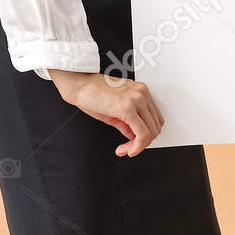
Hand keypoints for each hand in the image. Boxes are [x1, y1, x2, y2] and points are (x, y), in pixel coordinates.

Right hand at [47, 69, 163, 156]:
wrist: (79, 84)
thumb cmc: (92, 92)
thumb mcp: (114, 109)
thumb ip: (127, 123)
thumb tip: (134, 136)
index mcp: (141, 92)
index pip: (155, 119)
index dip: (147, 135)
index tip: (134, 143)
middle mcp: (142, 94)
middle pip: (155, 127)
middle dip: (143, 143)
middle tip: (129, 149)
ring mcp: (137, 100)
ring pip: (151, 132)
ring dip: (139, 146)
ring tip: (125, 150)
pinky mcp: (127, 108)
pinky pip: (142, 134)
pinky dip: (136, 146)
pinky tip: (126, 150)